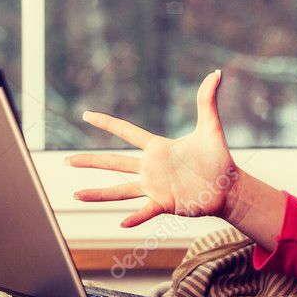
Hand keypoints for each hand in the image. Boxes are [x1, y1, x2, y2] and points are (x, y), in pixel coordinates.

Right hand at [69, 70, 237, 227]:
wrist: (230, 187)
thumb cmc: (218, 158)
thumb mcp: (210, 127)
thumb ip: (208, 100)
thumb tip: (216, 72)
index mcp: (157, 148)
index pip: (126, 131)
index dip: (106, 123)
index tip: (86, 115)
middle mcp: (151, 168)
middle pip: (114, 162)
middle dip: (90, 161)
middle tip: (66, 161)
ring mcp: (155, 187)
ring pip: (120, 190)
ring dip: (99, 194)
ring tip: (77, 195)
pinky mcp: (165, 203)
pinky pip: (146, 210)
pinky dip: (135, 217)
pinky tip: (122, 223)